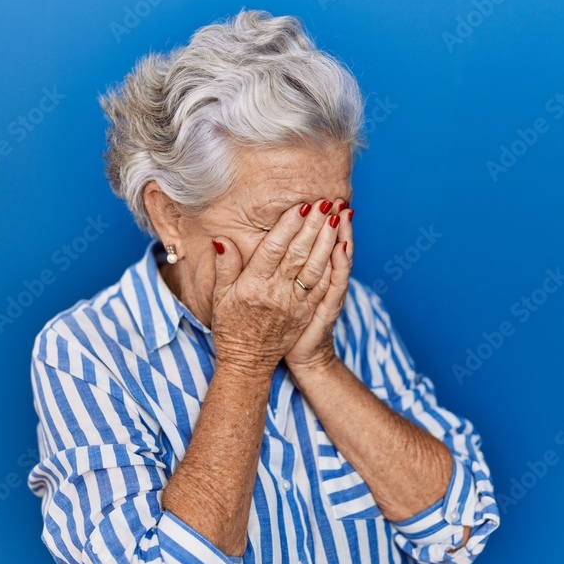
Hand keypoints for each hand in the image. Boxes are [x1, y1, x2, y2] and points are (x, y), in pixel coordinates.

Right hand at [209, 199, 341, 373]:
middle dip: (314, 226)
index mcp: (253, 286)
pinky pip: (325, 287)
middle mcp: (276, 293)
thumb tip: (222, 240)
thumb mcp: (220, 297)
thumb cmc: (231, 326)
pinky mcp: (308, 313)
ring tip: (338, 215)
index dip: (288, 227)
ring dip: (329, 240)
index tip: (300, 206)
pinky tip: (343, 246)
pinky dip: (336, 265)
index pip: (273, 250)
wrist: (249, 362)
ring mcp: (295, 304)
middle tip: (325, 201)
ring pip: (316, 267)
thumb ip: (225, 267)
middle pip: (298, 254)